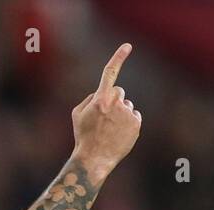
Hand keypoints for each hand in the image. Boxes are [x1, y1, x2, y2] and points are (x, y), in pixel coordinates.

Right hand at [70, 42, 141, 179]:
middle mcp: (116, 104)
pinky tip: (119, 134)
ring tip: (111, 130)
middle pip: (119, 92)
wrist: (95, 159)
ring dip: (121, 113)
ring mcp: (128, 114)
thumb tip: (100, 93)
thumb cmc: (84, 136)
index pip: (110, 73)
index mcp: (100, 99)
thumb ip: (89, 98)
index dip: (119, 57)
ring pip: (128, 106)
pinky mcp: (136, 124)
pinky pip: (135, 116)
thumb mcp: (77, 115)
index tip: (127, 46)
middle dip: (114, 101)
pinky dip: (129, 122)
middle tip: (105, 118)